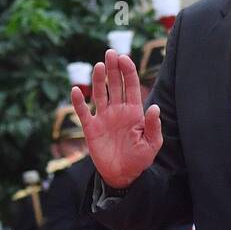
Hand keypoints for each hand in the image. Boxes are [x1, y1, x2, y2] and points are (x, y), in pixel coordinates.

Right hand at [71, 51, 162, 188]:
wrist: (122, 176)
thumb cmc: (139, 160)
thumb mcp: (151, 145)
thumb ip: (153, 127)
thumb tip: (155, 108)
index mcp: (134, 112)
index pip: (131, 86)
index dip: (127, 71)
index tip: (124, 58)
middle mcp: (118, 111)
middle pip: (115, 85)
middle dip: (113, 69)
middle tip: (110, 53)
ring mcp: (103, 118)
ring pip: (100, 93)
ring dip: (99, 80)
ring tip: (99, 65)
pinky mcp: (91, 128)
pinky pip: (83, 112)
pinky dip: (78, 102)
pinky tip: (75, 90)